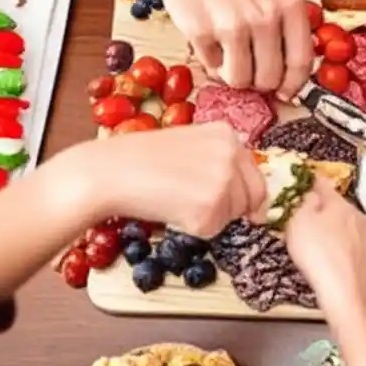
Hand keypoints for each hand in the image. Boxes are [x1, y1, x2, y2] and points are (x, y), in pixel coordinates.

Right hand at [71, 122, 265, 236]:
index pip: (255, 175)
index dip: (248, 195)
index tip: (245, 208)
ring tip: (175, 199)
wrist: (110, 172)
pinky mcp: (211, 210)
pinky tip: (170, 210)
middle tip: (192, 202)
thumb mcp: (188, 143)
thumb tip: (246, 194)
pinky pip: (211, 230)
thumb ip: (218, 159)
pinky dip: (193, 228)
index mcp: (227, 135)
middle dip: (229, 208)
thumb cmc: (139, 159)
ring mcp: (223, 183)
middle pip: (250, 198)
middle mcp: (232, 156)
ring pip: (231, 216)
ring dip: (209, 217)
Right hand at [150, 0, 312, 99]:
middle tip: (249, 68)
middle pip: (270, 78)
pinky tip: (209, 36)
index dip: (293, 84)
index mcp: (289, 4)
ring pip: (240, 80)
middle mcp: (265, 16)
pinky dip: (210, 60)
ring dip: (233, 74)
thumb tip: (292, 72)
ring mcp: (233, 25)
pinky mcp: (203, 32)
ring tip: (227, 52)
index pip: (301, 61)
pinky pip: (212, 67)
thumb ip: (287, 24)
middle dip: (258, 82)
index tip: (285, 92)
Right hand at [283, 179, 365, 309]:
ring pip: (350, 226)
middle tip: (309, 220)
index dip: (315, 183)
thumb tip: (312, 194)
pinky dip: (345, 248)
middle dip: (326, 211)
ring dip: (337, 230)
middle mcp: (359, 215)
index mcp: (340, 204)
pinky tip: (335, 259)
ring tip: (321, 243)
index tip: (310, 181)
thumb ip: (305, 203)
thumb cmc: (318, 255)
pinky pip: (355, 245)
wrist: (346, 293)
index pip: (325, 186)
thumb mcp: (299, 223)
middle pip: (339, 207)